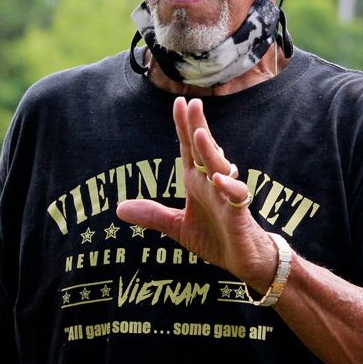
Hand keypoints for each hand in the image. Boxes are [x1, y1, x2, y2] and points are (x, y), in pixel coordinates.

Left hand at [115, 97, 277, 289]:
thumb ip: (153, 215)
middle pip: (204, 150)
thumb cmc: (216, 238)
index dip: (184, 126)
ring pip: (220, 167)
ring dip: (210, 152)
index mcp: (197, 182)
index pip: (188, 149)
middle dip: (198, 126)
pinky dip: (229, 186)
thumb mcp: (177, 227)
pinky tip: (217, 179)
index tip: (179, 102)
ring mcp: (227, 196)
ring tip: (199, 134)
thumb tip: (119, 209)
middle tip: (192, 103)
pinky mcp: (239, 212)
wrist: (243, 260)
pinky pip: (236, 195)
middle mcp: (212, 183)